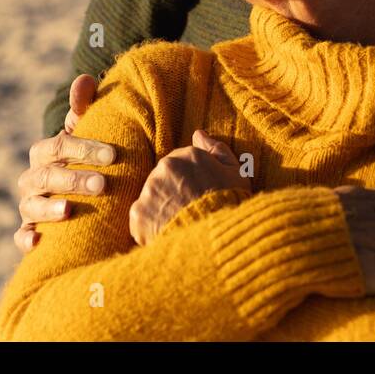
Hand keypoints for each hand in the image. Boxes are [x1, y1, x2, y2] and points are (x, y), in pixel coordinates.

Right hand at [13, 74, 115, 252]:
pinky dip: (25, 239)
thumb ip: (86, 106)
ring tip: (70, 210)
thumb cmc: (90, 159)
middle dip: (74, 179)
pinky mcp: (31, 231)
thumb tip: (84, 79)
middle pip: (47, 176)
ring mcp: (30, 205)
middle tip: (103, 183)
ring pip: (31, 206)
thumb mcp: (90, 132)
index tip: (113, 154)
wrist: (85, 196)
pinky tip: (37, 241)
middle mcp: (34, 178)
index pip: (59, 146)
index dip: (84, 148)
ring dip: (49, 208)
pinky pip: (22, 237)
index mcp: (45, 152)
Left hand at [129, 130, 249, 244]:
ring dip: (162, 208)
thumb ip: (217, 150)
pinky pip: (140, 219)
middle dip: (174, 191)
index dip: (191, 179)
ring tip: (180, 224)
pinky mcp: (138, 214)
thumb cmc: (231, 205)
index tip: (199, 194)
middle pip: (164, 178)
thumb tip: (198, 134)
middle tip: (190, 210)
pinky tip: (168, 234)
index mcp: (186, 156)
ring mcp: (149, 191)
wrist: (218, 239)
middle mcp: (164, 169)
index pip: (181, 162)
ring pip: (152, 197)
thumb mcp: (236, 173)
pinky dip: (150, 227)